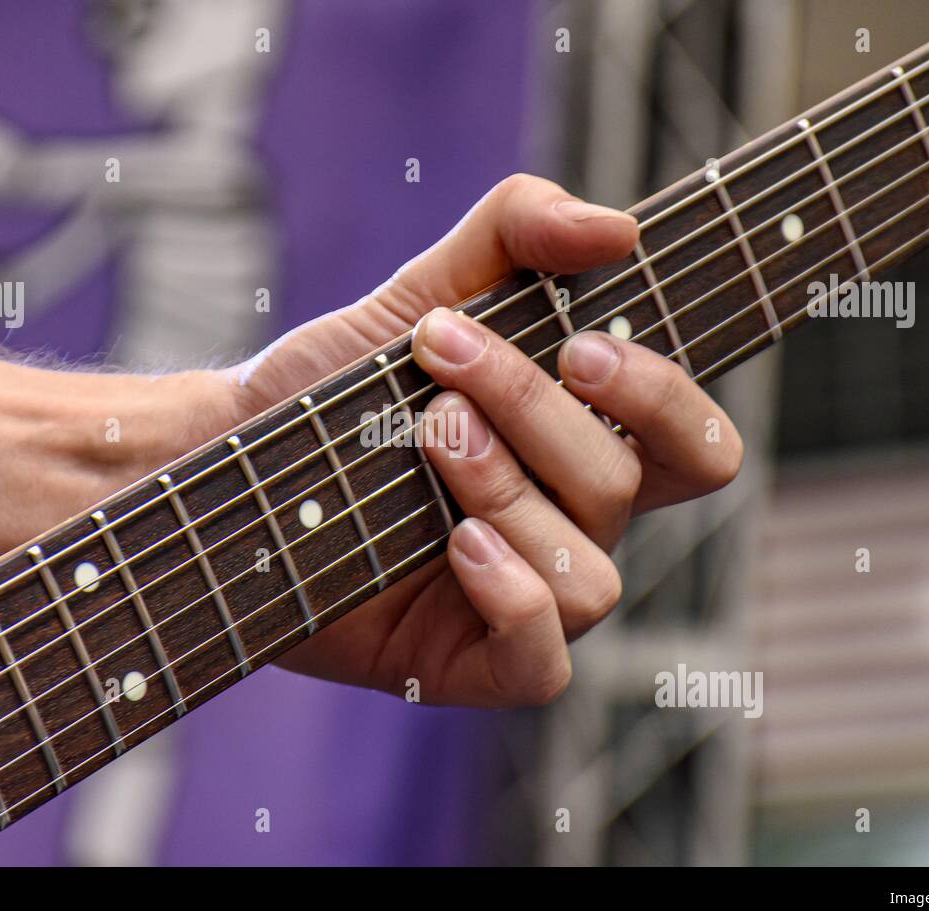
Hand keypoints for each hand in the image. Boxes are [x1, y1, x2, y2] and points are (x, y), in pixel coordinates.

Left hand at [206, 174, 742, 705]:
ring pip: (590, 574)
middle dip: (533, 409)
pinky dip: (514, 596)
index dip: (666, 398)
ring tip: (428, 436)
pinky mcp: (470, 661)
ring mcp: (526, 598)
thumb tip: (616, 230)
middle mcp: (569, 528)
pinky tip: (456, 542)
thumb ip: (517, 233)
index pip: (693, 445)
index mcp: (581, 450)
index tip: (579, 343)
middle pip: (622, 484)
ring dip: (509, 490)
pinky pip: (543, 660)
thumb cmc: (339, 391)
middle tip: (442, 357)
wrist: (235, 462)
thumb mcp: (424, 289)